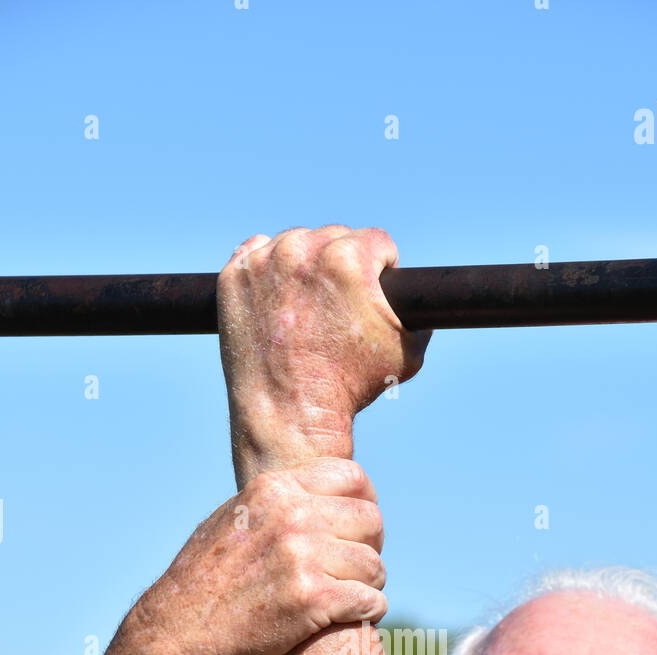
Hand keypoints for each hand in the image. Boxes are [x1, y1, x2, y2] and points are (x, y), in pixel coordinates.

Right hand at [129, 457, 386, 654]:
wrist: (180, 631)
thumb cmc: (204, 579)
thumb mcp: (233, 517)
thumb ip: (276, 501)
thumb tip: (316, 493)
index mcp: (274, 489)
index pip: (353, 479)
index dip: (365, 505)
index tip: (359, 529)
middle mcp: (292, 516)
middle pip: (370, 521)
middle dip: (369, 547)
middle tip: (355, 569)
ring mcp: (303, 557)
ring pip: (374, 565)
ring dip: (369, 584)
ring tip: (350, 596)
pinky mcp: (314, 600)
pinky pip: (372, 600)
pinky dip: (371, 611)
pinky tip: (355, 616)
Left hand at [216, 224, 431, 480]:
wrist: (291, 413)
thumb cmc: (352, 385)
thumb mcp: (409, 349)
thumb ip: (422, 313)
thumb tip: (419, 300)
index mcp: (348, 257)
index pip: (378, 243)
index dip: (382, 273)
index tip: (370, 298)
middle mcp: (303, 249)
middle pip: (336, 238)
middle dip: (343, 268)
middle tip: (338, 310)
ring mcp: (264, 261)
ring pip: (297, 244)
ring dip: (306, 266)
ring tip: (308, 309)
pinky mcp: (234, 276)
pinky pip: (258, 254)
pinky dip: (268, 271)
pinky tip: (279, 301)